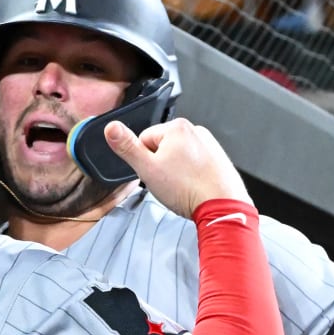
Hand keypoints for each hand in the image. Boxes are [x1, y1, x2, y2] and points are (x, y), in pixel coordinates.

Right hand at [103, 118, 249, 217]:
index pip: (144, 140)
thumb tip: (111, 128)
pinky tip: (194, 188)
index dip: (145, 162)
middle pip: (162, 148)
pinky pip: (195, 165)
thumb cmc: (188, 189)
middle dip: (162, 167)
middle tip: (169, 184)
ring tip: (183, 188)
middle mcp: (195, 131)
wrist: (222, 206)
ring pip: (179, 158)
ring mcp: (209, 144)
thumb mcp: (148, 169)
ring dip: (177, 173)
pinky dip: (192, 176)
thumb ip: (127, 147)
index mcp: (177, 128)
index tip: (156, 175)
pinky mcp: (218, 159)